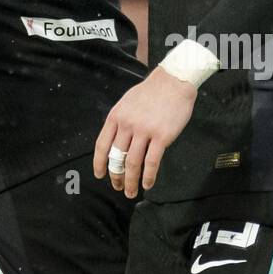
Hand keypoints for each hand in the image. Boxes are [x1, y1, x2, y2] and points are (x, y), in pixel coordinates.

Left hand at [94, 67, 196, 196]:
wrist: (173, 82)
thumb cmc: (151, 92)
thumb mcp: (127, 103)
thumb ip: (121, 121)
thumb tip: (116, 143)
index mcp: (116, 116)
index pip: (102, 145)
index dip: (99, 163)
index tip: (99, 175)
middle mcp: (127, 124)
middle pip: (116, 157)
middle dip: (115, 176)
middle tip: (117, 186)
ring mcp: (144, 131)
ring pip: (132, 163)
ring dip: (130, 181)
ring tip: (131, 191)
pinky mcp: (162, 136)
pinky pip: (152, 162)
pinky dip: (149, 176)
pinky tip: (148, 184)